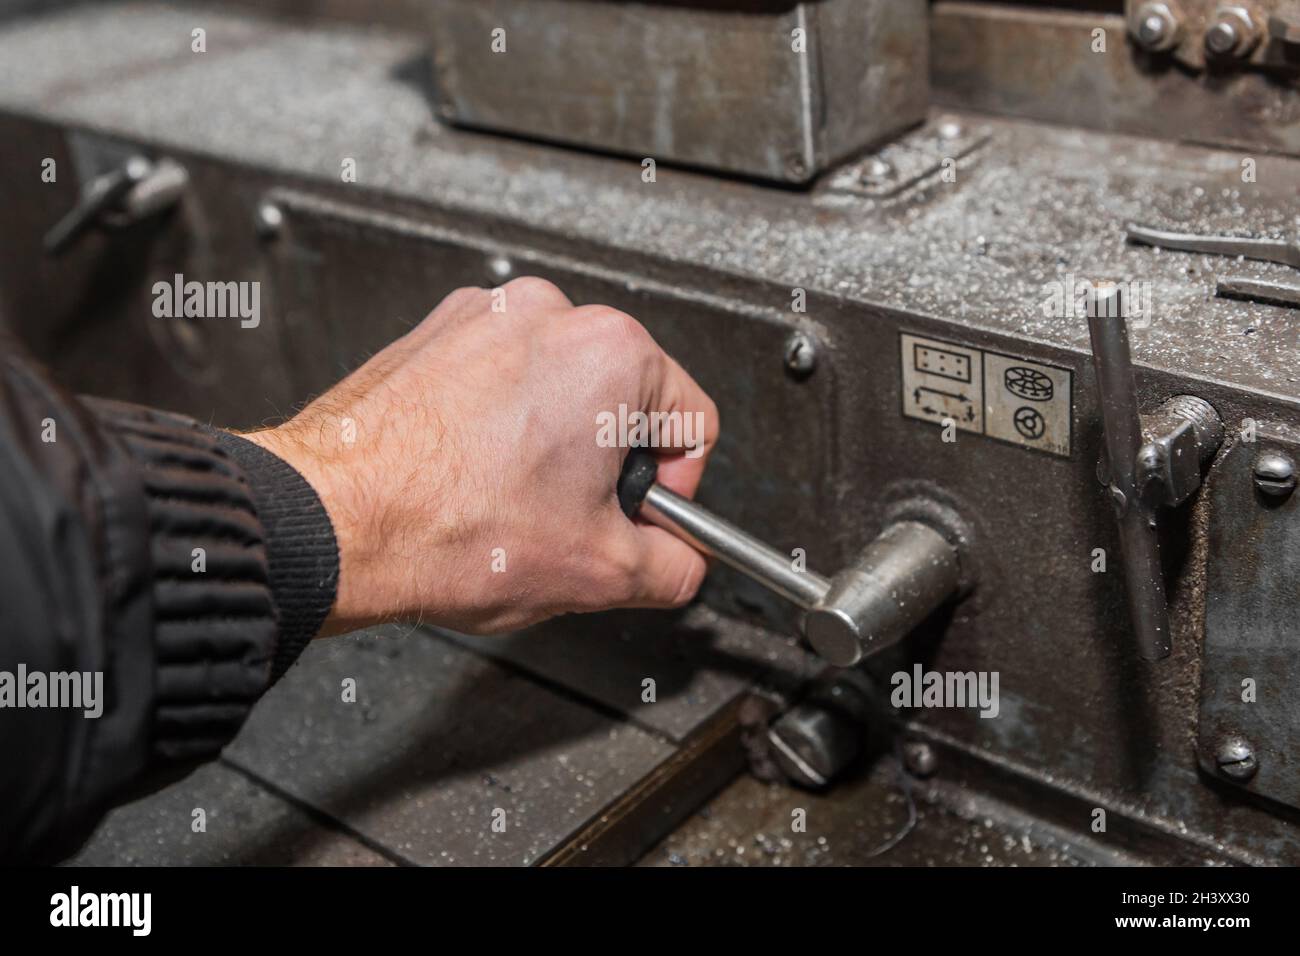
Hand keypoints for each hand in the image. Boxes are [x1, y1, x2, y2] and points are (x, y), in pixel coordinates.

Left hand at [246, 278, 718, 635]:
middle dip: (608, 465)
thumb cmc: (447, 529)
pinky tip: (473, 475)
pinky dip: (499, 422)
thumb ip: (672, 566)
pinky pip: (500, 377)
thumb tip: (678, 561)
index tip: (642, 516)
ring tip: (510, 500)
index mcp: (611, 354)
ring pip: (560, 388)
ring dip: (553, 443)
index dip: (675, 486)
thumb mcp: (598, 573)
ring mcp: (485, 316)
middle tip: (572, 519)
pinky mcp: (435, 333)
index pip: (692, 421)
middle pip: (624, 399)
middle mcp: (550, 315)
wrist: (330, 522)